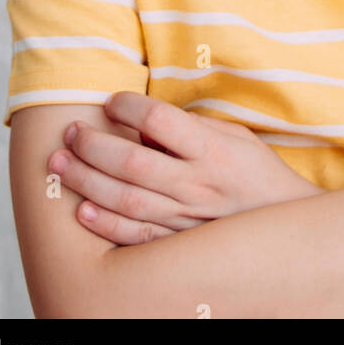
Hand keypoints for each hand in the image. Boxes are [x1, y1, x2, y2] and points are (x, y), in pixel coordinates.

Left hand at [46, 91, 320, 244]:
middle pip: (132, 162)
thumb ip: (190, 128)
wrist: (284, 222)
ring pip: (126, 200)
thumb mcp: (233, 135)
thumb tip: (144, 122)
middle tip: (70, 131)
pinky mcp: (180, 243)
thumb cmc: (255, 171)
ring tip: (59, 164)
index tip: (112, 100)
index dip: (129, 107)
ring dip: (87, 181)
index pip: (160, 121)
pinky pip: (137, 237)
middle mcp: (196, 183)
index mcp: (212, 149)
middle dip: (92, 145)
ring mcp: (186, 217)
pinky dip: (107, 225)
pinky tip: (83, 210)